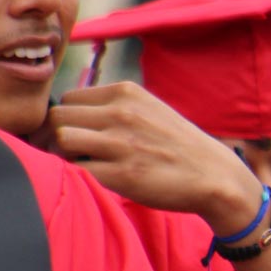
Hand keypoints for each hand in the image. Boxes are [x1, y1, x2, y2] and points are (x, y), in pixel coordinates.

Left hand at [49, 82, 261, 232]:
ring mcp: (120, 144)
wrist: (214, 175)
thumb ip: (114, 106)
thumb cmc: (177, 145)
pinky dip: (82, 174)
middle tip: (72, 152)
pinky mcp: (121, 174)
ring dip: (64, 154)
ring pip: (61, 140)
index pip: (68, 98)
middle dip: (57, 135)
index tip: (80, 134)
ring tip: (82, 162)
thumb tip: (69, 114)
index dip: (68, 118)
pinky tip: (101, 177)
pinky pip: (78, 169)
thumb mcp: (149, 109)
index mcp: (126, 93)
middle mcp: (120, 114)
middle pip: (57, 117)